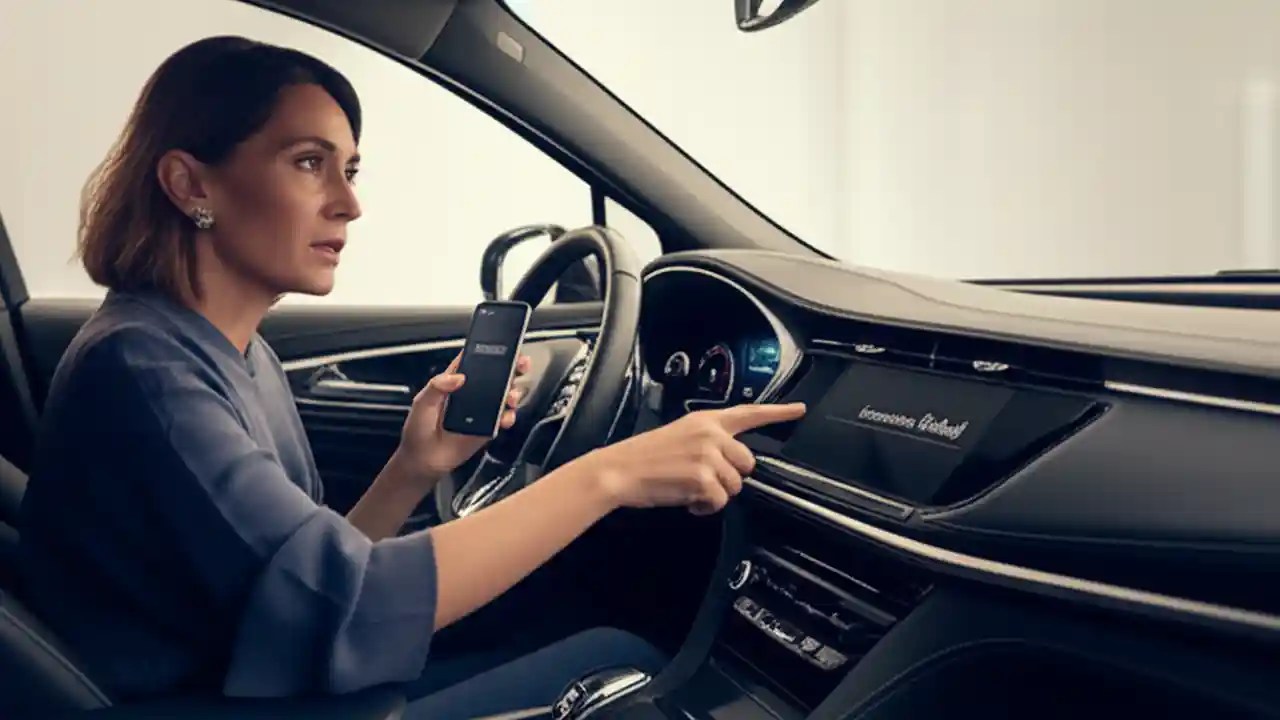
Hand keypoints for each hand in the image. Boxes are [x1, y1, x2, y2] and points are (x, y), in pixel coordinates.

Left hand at [396, 352, 531, 482]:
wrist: (423, 461)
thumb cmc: (418, 430)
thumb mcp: (422, 403)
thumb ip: (437, 386)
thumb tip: (458, 377)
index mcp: (454, 382)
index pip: (473, 361)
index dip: (488, 351)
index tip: (501, 347)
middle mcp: (471, 394)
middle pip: (496, 376)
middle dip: (512, 368)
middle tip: (520, 365)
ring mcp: (481, 411)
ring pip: (504, 396)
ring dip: (513, 393)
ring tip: (511, 396)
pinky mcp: (488, 428)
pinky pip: (504, 419)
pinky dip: (509, 417)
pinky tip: (505, 417)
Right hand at [574, 402, 806, 514]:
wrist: (617, 470)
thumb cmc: (642, 458)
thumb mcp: (679, 437)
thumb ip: (708, 442)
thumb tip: (728, 463)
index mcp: (705, 420)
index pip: (749, 413)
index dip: (778, 413)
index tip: (798, 410)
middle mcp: (711, 434)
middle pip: (747, 464)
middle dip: (729, 478)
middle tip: (702, 481)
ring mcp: (708, 455)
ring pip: (735, 486)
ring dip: (714, 495)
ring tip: (689, 489)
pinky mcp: (703, 478)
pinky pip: (719, 502)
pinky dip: (704, 508)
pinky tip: (686, 500)